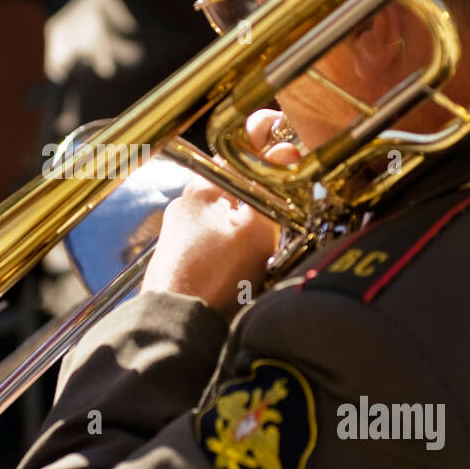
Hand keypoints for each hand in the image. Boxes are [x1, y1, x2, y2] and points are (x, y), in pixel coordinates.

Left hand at [141, 110, 299, 319]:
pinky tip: (252, 261)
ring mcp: (182, 235)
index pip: (239, 148)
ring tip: (275, 237)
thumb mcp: (255, 230)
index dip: (267, 141)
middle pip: (236, 183)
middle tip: (293, 197)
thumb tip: (286, 151)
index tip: (289, 142)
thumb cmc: (213, 278)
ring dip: (254, 219)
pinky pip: (219, 240)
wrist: (177, 328)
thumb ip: (273, 188)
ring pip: (229, 214)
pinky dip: (239, 243)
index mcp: (202, 187)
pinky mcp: (183, 262)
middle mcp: (187, 206)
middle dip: (266, 187)